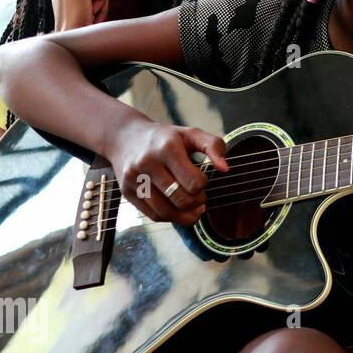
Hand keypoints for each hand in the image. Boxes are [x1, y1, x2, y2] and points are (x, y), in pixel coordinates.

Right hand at [51, 0, 110, 31]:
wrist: (70, 36)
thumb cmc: (75, 23)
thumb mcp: (76, 1)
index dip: (91, 0)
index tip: (81, 11)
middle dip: (96, 2)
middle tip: (85, 15)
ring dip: (99, 5)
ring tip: (85, 14)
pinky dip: (101, 5)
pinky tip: (87, 12)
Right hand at [105, 119, 228, 224]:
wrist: (126, 137)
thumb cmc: (166, 137)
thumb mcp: (191, 134)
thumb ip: (214, 146)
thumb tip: (225, 169)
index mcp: (167, 148)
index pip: (193, 182)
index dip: (202, 185)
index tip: (201, 179)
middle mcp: (147, 164)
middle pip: (181, 199)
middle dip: (197, 202)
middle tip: (200, 196)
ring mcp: (135, 180)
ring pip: (166, 212)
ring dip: (186, 215)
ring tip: (193, 207)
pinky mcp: (127, 193)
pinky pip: (153, 215)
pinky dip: (170, 217)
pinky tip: (177, 209)